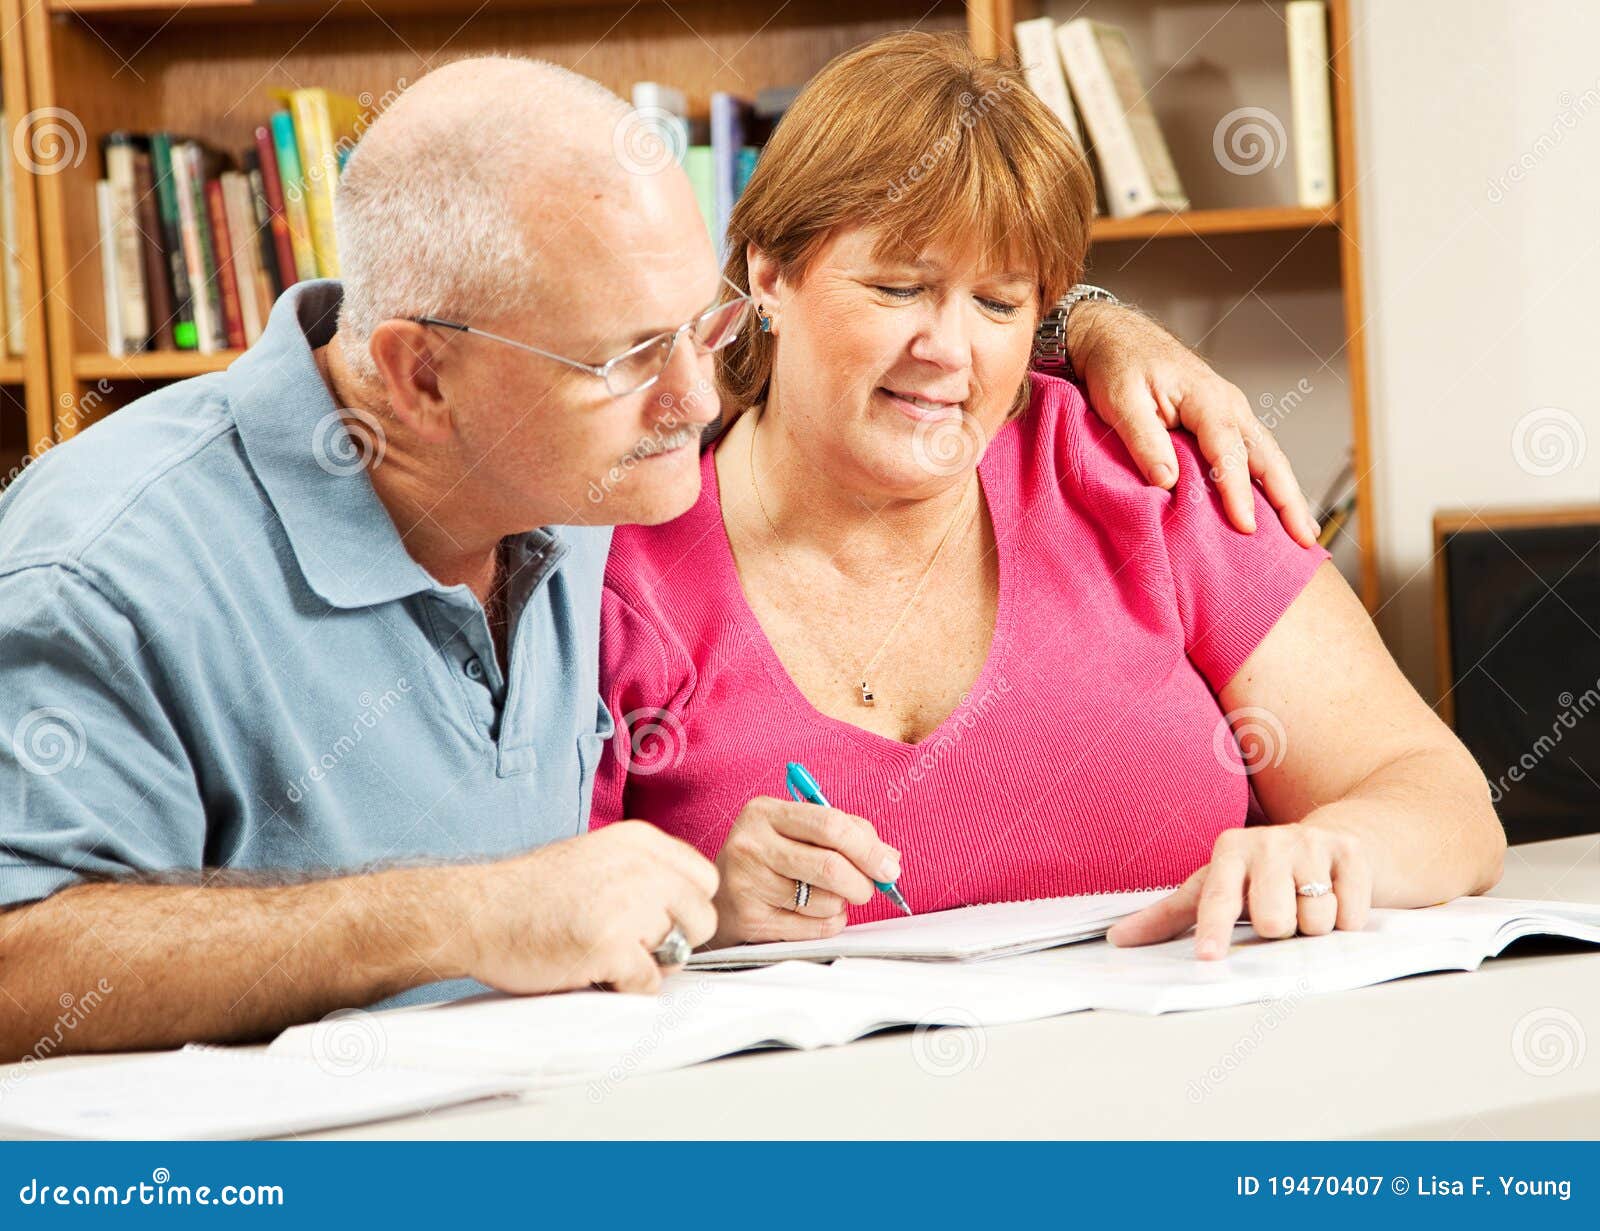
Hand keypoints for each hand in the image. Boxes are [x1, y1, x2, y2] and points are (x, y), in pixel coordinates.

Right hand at [460, 820, 718, 994]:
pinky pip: (648, 983)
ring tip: (608, 956)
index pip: (705, 879)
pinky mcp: (611, 946)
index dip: (686, 907)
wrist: (476, 911)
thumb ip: (643, 871)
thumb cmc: (530, 892)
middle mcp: (641, 867)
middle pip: (703, 918)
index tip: (659, 920)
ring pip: (679, 952)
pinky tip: (594, 971)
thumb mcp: (596, 856)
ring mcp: (628, 906)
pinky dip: (625, 988)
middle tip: (635, 947)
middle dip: (676, 941)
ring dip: (649, 964)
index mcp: (640, 841)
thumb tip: (682, 905)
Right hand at [709, 795, 900, 946]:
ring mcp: (747, 883)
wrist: (719, 898)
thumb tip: (889, 859)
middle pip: (830, 866)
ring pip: (825, 901)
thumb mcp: (797, 832)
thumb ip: (846, 834)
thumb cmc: (768, 860)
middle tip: (868, 889)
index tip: (889, 867)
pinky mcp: (749, 919)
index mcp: (765, 812)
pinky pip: (814, 928)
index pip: (830, 824)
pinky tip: (813, 914)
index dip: (868, 848)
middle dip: (862, 883)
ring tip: (826, 898)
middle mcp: (751, 844)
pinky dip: (828, 923)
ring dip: (841, 905)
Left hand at [1065, 302, 1319, 546]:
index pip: (1228, 450)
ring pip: (1268, 456)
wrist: (1115, 337)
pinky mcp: (1224, 421)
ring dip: (1288, 494)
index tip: (1245, 526)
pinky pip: (1254, 454)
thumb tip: (1167, 482)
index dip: (1238, 490)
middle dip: (1289, 498)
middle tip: (1305, 539)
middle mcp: (1229, 405)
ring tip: (1305, 533)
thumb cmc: (1117, 367)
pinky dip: (1270, 481)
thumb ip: (1144, 440)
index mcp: (1206, 398)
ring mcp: (1231, 412)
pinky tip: (1277, 508)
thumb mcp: (1120, 401)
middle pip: (1267, 456)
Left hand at [1104, 823, 1372, 959]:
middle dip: (1279, 930)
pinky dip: (1347, 920)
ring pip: (1316, 921)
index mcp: (1229, 850)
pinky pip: (1351, 915)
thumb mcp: (1215, 886)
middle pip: (1274, 920)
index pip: (1217, 899)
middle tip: (1277, 914)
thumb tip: (1117, 939)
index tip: (1207, 957)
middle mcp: (1269, 841)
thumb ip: (1168, 915)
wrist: (1330, 841)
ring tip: (1307, 905)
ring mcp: (1311, 843)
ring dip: (1315, 926)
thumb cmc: (1259, 874)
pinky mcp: (1351, 852)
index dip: (1213, 930)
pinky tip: (1336, 900)